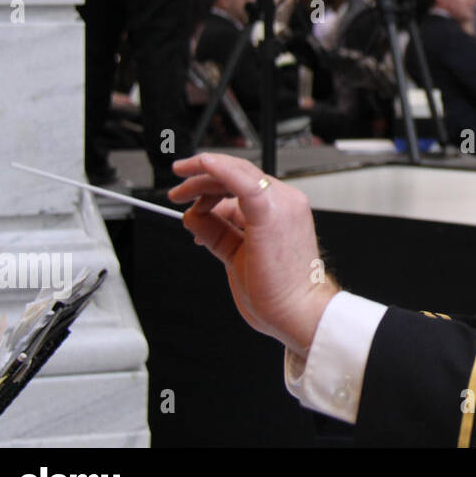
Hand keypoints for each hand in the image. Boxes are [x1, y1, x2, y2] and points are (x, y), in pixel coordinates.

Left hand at [168, 153, 337, 356]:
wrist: (299, 311)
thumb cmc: (278, 292)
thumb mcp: (235, 255)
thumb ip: (215, 232)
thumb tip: (193, 217)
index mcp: (280, 209)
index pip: (241, 183)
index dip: (210, 186)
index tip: (188, 197)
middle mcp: (285, 201)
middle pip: (237, 173)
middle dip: (201, 179)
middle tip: (177, 192)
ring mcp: (282, 204)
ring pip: (237, 173)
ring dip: (204, 178)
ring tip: (180, 193)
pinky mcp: (272, 213)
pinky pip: (244, 183)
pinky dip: (221, 170)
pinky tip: (203, 164)